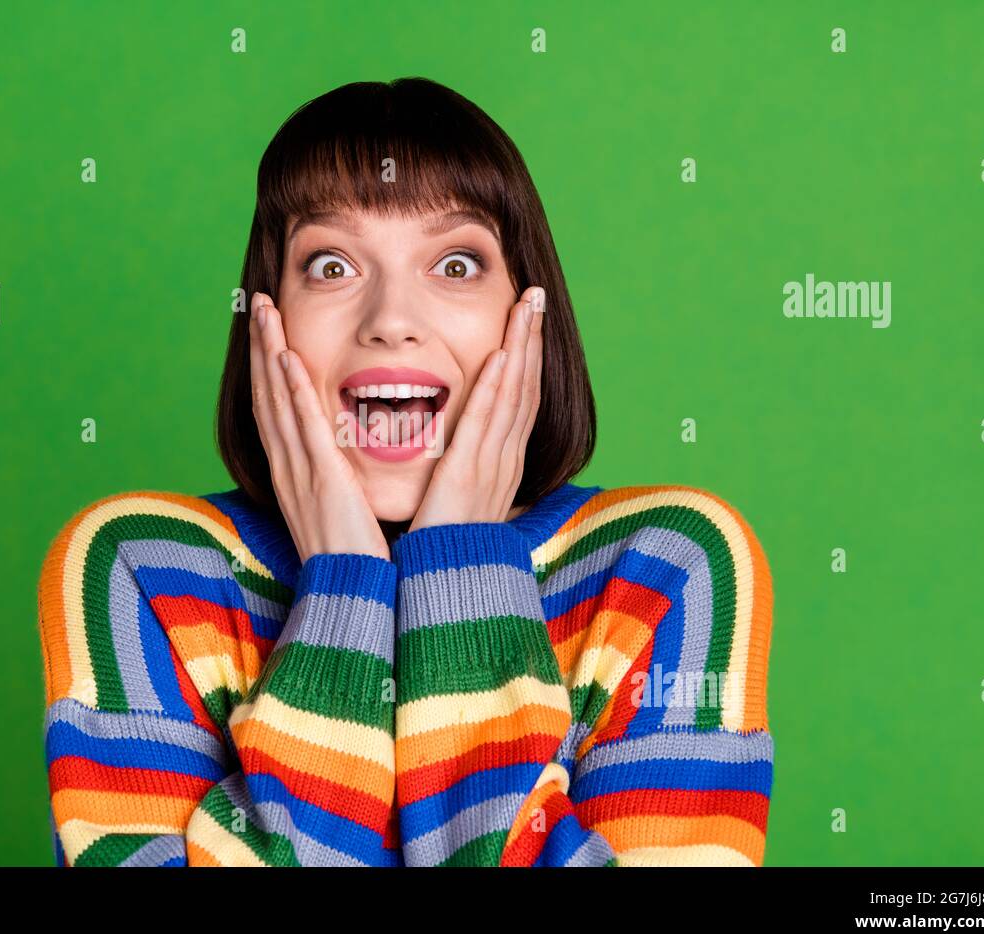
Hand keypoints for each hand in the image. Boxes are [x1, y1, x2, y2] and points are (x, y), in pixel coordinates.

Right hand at [248, 292, 390, 561]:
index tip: (268, 331)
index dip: (267, 367)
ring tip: (264, 312)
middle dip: (261, 346)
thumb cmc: (352, 556)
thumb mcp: (337, 506)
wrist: (351, 594)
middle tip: (257, 302)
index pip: (274, 409)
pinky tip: (289, 360)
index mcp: (293, 472)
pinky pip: (303, 429)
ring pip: (277, 401)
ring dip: (270, 353)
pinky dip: (293, 393)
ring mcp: (300, 473)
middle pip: (266, 395)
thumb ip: (335, 476)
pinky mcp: (322, 481)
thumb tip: (340, 456)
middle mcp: (288, 467)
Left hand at [409, 287, 544, 531]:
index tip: (528, 319)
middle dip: (532, 339)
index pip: (519, 398)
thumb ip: (463, 468)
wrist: (446, 586)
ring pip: (514, 395)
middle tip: (536, 296)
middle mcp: (504, 458)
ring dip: (522, 348)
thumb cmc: (448, 545)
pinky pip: (487, 423)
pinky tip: (503, 355)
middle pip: (526, 387)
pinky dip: (497, 388)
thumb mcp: (460, 497)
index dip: (527, 356)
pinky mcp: (469, 474)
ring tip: (528, 307)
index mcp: (500, 462)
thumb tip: (460, 450)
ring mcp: (492, 465)